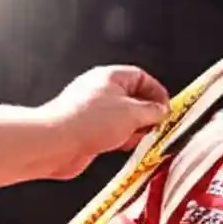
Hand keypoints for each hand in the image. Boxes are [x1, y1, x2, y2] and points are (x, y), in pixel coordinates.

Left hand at [38, 65, 169, 178]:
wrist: (56, 143)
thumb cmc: (86, 122)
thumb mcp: (131, 113)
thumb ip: (151, 111)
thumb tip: (161, 111)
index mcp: (110, 77)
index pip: (141, 77)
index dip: (157, 92)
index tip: (166, 108)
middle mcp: (99, 92)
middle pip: (131, 98)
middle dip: (147, 112)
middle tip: (158, 124)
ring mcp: (91, 112)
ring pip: (121, 118)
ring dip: (135, 128)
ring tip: (145, 137)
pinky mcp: (86, 131)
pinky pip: (110, 133)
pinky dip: (122, 139)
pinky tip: (127, 146)